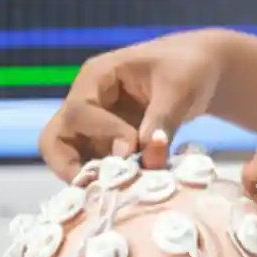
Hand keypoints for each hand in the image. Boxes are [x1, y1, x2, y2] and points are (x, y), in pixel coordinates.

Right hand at [38, 29, 231, 179]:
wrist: (202, 70)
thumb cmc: (189, 68)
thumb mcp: (179, 89)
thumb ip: (161, 121)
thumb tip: (148, 157)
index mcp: (96, 77)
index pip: (79, 111)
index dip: (103, 134)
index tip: (134, 147)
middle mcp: (86, 102)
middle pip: (53, 140)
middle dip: (69, 167)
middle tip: (100, 186)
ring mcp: (95, 127)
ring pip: (70, 160)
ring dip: (92, 178)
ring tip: (122, 189)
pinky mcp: (110, 145)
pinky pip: (97, 168)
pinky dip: (110, 180)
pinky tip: (135, 187)